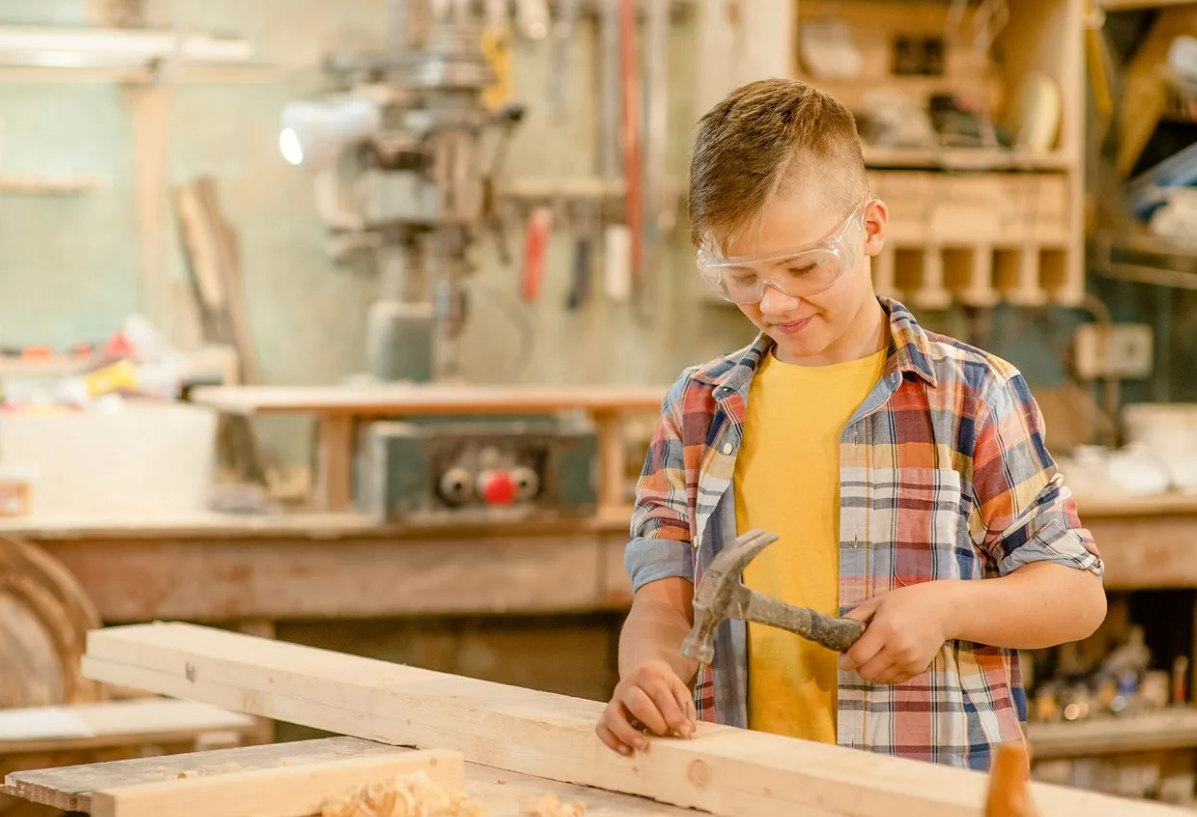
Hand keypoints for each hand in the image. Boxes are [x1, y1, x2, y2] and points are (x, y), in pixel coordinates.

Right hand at [596, 660, 696, 755]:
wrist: (644, 674)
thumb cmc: (663, 687)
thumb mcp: (677, 689)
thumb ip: (684, 707)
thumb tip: (688, 729)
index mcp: (647, 675)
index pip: (659, 694)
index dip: (673, 714)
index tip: (685, 731)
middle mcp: (627, 686)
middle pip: (637, 703)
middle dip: (654, 721)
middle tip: (665, 733)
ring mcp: (614, 701)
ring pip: (612, 715)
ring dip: (628, 733)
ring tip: (643, 745)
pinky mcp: (606, 715)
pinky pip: (601, 728)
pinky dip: (611, 740)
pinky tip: (626, 751)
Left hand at [838, 581, 957, 684]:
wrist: (942, 610)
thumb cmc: (906, 602)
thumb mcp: (877, 602)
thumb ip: (855, 617)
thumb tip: (836, 631)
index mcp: (885, 629)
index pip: (858, 656)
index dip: (845, 661)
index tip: (843, 658)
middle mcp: (898, 648)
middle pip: (866, 672)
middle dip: (857, 666)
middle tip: (859, 655)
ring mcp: (910, 661)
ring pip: (879, 679)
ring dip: (871, 671)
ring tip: (874, 656)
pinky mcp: (918, 669)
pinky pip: (893, 680)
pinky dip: (885, 674)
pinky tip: (887, 659)